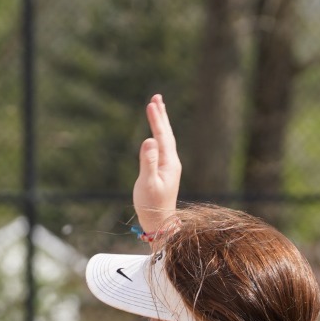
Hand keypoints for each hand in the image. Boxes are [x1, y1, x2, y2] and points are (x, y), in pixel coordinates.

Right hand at [134, 94, 180, 236]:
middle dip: (161, 115)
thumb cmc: (152, 205)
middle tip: (157, 97)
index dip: (156, 119)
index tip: (151, 103)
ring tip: (157, 108)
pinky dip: (160, 135)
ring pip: (166, 139)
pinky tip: (157, 134)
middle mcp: (172, 162)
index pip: (162, 136)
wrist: (160, 223)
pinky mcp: (165, 171)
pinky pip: (163, 147)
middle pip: (167, 133)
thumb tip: (149, 140)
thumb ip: (148, 162)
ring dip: (161, 123)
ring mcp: (169, 166)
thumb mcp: (148, 183)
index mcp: (169, 163)